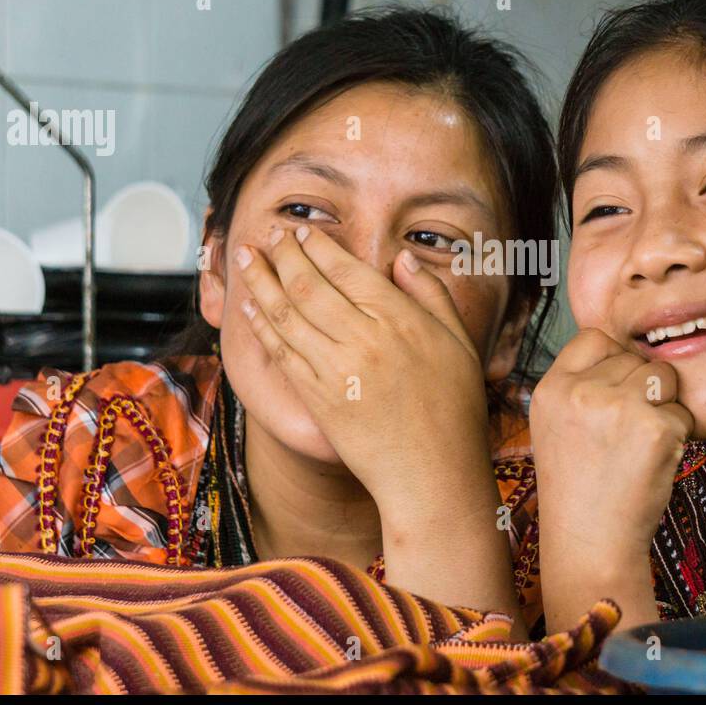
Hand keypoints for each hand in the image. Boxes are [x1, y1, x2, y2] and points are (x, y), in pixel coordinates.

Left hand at [235, 224, 495, 517]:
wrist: (433, 474)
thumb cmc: (454, 411)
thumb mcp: (459, 342)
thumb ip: (431, 294)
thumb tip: (402, 258)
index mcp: (401, 319)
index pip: (347, 269)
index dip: (317, 246)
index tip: (301, 230)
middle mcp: (364, 338)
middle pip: (308, 283)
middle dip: (282, 253)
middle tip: (266, 234)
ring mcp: (337, 369)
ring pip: (287, 313)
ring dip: (260, 280)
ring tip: (246, 258)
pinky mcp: (318, 398)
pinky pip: (282, 352)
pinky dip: (262, 325)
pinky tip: (251, 307)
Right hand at [530, 328, 693, 567]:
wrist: (590, 543)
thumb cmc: (578, 489)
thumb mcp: (554, 428)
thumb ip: (578, 388)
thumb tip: (620, 355)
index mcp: (550, 389)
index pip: (594, 338)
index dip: (614, 360)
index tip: (616, 392)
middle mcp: (580, 392)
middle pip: (634, 357)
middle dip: (641, 388)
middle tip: (627, 433)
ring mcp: (618, 407)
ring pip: (663, 377)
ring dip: (664, 406)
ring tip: (640, 444)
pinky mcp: (655, 428)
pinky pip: (683, 412)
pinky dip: (677, 436)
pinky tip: (652, 463)